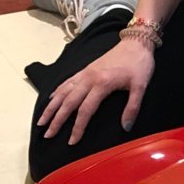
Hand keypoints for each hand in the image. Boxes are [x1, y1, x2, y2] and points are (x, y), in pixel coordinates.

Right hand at [37, 39, 155, 144]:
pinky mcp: (85, 69)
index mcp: (102, 84)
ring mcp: (85, 73)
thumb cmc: (139, 64)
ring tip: (41, 121)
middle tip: (48, 135)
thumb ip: (133, 107)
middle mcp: (89, 78)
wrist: (136, 42)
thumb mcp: (141, 86)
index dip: (78, 127)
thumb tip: (126, 127)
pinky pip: (67, 82)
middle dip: (57, 120)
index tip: (72, 141)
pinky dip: (57, 91)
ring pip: (63, 92)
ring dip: (51, 107)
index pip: (85, 110)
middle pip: (68, 103)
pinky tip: (50, 99)